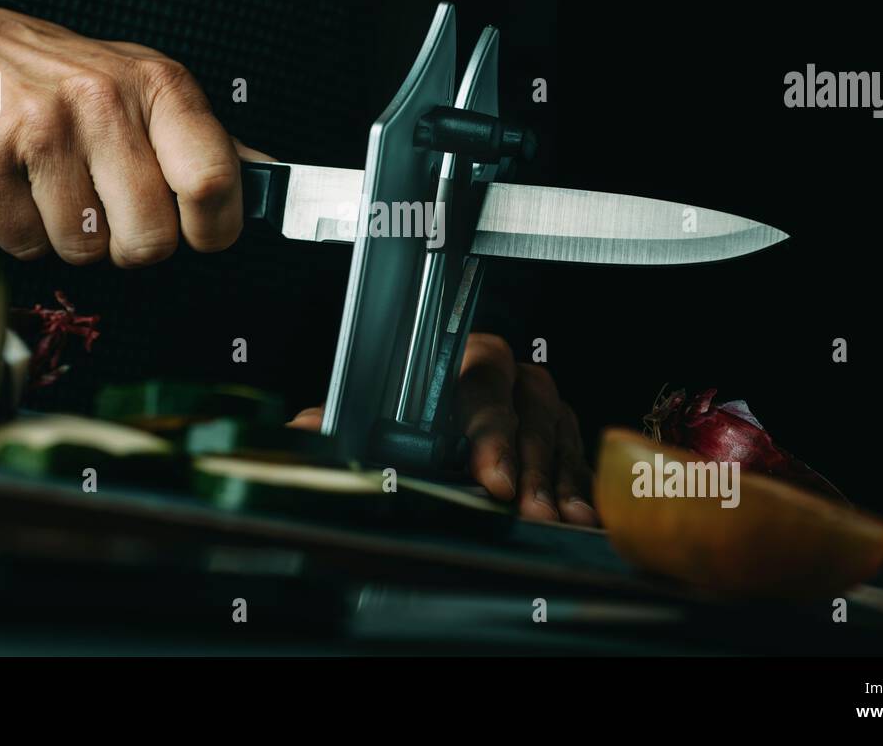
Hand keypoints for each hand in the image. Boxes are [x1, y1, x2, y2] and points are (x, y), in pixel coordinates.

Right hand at [0, 7, 269, 265]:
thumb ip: (210, 142)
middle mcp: (104, 100)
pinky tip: (19, 190)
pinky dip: (23, 235)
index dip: (212, 228)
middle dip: (132, 244)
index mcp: (161, 86)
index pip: (214, 182)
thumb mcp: (151, 93)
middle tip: (111, 211)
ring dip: (72, 238)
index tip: (197, 232)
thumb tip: (275, 181)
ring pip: (84, 250)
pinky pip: (25, 244)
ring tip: (58, 189)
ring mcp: (41, 126)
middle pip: (150, 237)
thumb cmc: (71, 83)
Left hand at [288, 333, 596, 524]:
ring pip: (556, 429)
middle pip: (528, 405)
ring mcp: (532, 404)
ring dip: (558, 477)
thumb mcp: (355, 432)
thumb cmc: (387, 435)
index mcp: (450, 362)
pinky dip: (578, 485)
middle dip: (530, 464)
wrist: (405, 457)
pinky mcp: (555, 436)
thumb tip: (301, 434)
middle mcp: (498, 375)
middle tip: (529, 510)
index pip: (479, 381)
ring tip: (557, 519)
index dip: (489, 431)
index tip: (491, 477)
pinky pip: (574, 452)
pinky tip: (580, 517)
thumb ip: (329, 433)